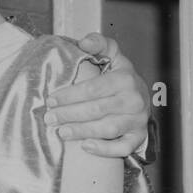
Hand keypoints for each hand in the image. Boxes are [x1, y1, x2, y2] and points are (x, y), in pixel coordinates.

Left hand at [44, 33, 149, 156]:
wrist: (142, 97)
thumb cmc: (121, 76)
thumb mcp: (113, 55)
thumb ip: (99, 44)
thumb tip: (83, 42)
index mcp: (125, 78)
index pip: (93, 88)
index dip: (70, 95)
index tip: (51, 100)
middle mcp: (134, 99)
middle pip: (97, 109)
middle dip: (70, 115)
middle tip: (50, 118)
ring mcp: (137, 119)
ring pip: (108, 129)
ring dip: (82, 131)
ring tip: (62, 132)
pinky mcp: (138, 136)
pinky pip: (124, 147)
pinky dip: (105, 149)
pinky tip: (86, 147)